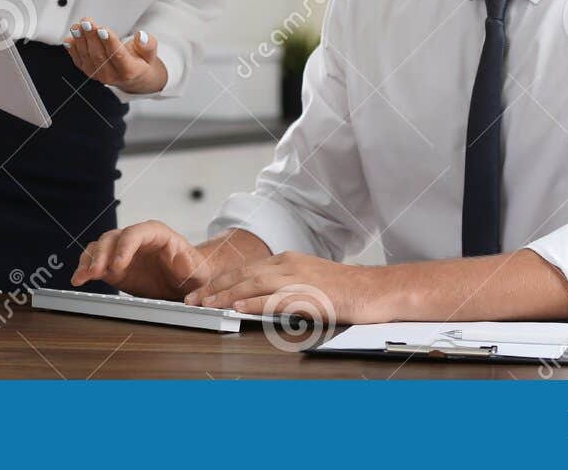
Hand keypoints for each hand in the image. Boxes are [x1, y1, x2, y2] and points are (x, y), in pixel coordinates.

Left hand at [63, 18, 166, 93]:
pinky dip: (73, 49)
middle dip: (91, 37)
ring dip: (80, 40)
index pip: (118, 56)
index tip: (103, 29)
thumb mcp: (150, 53)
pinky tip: (70, 38)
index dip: (109, 42)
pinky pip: (79, 61)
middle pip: (99, 55)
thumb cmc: (141, 62)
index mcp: (129, 71)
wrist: (133, 77)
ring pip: (87, 58)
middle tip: (87, 22)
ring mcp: (99, 75)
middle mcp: (112, 76)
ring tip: (77, 26)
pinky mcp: (89, 72)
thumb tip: (141, 36)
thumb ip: (148, 44)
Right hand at [71, 220, 213, 299]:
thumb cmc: (193, 271)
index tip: (118, 265)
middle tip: (96, 272)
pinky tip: (79, 279)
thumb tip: (182, 259)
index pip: (136, 233)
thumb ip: (189, 264)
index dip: (125, 246)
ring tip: (83, 277)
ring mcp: (123, 251)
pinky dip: (85, 269)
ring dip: (89, 260)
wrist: (186, 281)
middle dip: (103, 254)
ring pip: (100, 247)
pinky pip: (95, 261)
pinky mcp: (114, 266)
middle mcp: (136, 239)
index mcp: (157, 234)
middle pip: (113, 237)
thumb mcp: (197, 269)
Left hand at [185, 251, 400, 323]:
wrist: (376, 290)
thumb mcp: (307, 283)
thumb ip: (282, 288)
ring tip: (206, 304)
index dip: (219, 280)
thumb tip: (255, 300)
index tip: (200, 292)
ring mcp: (299, 278)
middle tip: (191, 299)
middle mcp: (288, 264)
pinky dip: (255, 302)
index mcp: (286, 261)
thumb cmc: (345, 290)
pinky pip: (277, 298)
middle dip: (214, 287)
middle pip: (243, 274)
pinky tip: (239, 307)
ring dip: (226, 294)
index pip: (245, 269)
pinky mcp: (310, 294)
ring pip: (253, 283)